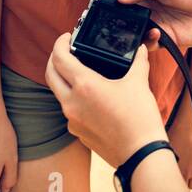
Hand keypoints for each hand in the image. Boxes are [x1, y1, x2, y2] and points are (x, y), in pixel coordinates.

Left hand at [44, 33, 166, 169]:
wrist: (141, 154)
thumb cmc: (139, 118)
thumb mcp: (139, 83)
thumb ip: (137, 62)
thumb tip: (140, 51)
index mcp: (84, 85)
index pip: (59, 58)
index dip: (60, 43)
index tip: (67, 37)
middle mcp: (72, 102)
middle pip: (50, 75)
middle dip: (54, 60)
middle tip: (66, 51)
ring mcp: (72, 120)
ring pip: (59, 94)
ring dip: (63, 80)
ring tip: (81, 73)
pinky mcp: (78, 133)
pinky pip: (69, 111)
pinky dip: (74, 99)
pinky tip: (91, 98)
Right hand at [74, 0, 191, 48]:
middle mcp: (145, 4)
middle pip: (116, 9)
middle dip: (103, 14)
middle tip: (93, 21)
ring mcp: (152, 21)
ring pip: (128, 29)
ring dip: (123, 32)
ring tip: (121, 32)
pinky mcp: (163, 38)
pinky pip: (145, 43)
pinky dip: (145, 42)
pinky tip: (154, 35)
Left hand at [167, 98, 191, 188]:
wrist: (190, 123)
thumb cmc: (175, 135)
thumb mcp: (167, 150)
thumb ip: (167, 164)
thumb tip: (160, 168)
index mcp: (181, 172)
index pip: (180, 187)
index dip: (177, 183)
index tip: (174, 179)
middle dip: (187, 181)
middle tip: (182, 173)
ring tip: (190, 167)